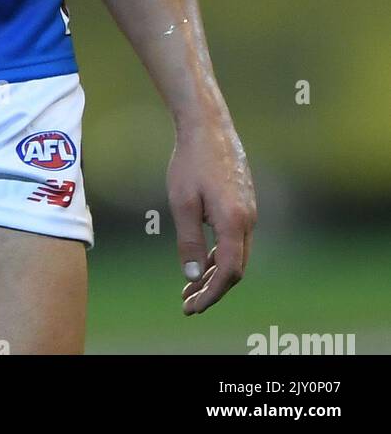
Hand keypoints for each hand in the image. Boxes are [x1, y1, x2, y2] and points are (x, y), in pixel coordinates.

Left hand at [167, 117, 256, 314]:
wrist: (208, 126)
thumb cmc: (191, 162)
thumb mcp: (183, 203)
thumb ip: (189, 242)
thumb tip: (192, 277)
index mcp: (235, 222)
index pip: (228, 272)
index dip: (211, 294)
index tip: (191, 307)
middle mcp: (249, 220)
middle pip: (235, 268)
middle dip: (212, 289)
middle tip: (187, 302)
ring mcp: (249, 211)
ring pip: (236, 254)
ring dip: (215, 273)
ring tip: (189, 287)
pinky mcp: (244, 203)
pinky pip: (235, 239)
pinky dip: (219, 254)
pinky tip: (202, 261)